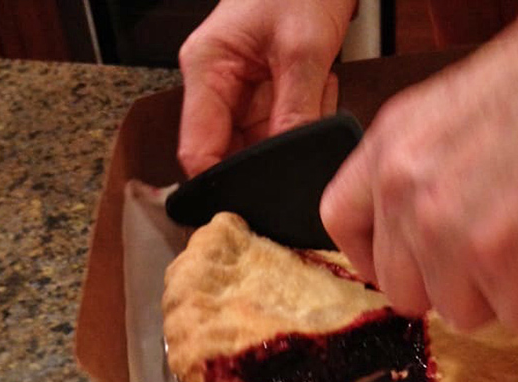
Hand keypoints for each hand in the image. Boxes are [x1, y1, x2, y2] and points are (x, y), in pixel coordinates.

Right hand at [177, 0, 355, 175]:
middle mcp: (215, 86)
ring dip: (294, 135)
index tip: (258, 196)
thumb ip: (297, 113)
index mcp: (205, 69)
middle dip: (271, 153)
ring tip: (318, 89)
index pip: (197, 152)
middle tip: (305, 123)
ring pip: (261, 146)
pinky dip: (305, 122)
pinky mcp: (262, 96)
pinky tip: (320, 88)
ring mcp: (239, 94)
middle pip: (230, 154)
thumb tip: (288, 167)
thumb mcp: (304, 49)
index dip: (224, 183)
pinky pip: (281, 130)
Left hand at [321, 0, 517, 333]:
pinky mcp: (502, 253)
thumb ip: (419, 175)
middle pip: (403, 292)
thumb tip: (417, 246)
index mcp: (388, 147)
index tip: (406, 267)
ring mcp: (446, 225)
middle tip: (493, 260)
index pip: (341, 223)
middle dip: (453, 287)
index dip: (375, 259)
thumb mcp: (448, 117)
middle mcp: (404, 186)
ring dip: (504, 295)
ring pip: (461, 314)